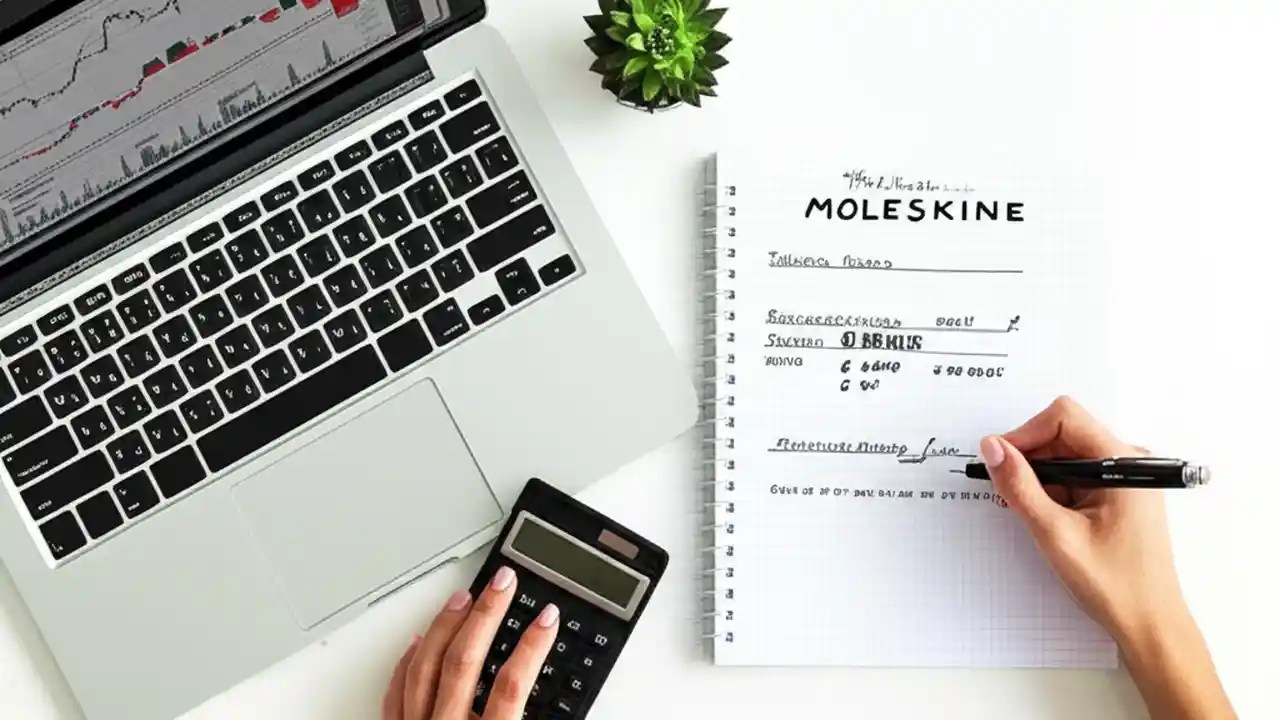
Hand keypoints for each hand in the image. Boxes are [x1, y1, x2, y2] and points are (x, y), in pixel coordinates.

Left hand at [383, 566, 558, 719]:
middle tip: (503, 583)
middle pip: (463, 662)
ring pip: (425, 667)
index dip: (532, 647)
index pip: (511, 686)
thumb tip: (556, 703)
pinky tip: (418, 642)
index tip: (546, 618)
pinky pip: (396, 692)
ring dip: (445, 627)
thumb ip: (529, 718)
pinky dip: (407, 663)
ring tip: (462, 599)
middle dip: (486, 615)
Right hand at [981, 396, 1235, 719]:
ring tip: (1032, 514)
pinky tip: (1048, 519)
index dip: (1025, 434)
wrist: (1149, 623)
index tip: (1000, 460)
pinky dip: (1053, 491)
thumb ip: (1020, 487)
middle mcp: (1128, 463)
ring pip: (1066, 455)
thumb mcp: (1055, 534)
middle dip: (1029, 458)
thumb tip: (993, 449)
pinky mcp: (1118, 494)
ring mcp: (1124, 478)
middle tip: (1008, 492)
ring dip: (1040, 477)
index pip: (1063, 418)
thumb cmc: (1115, 584)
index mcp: (1123, 463)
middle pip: (1063, 434)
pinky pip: (1076, 475)